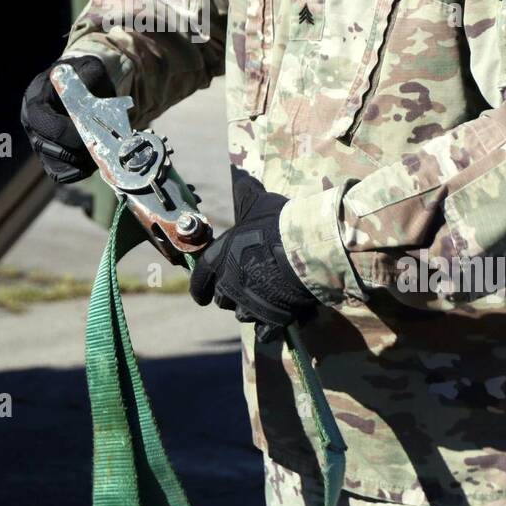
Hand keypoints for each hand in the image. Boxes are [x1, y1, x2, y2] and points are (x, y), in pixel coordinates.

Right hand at [21, 54, 114, 183]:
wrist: (84, 87)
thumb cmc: (85, 77)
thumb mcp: (89, 68)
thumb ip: (90, 76)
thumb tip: (91, 85)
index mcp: (35, 100)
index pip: (43, 121)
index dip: (66, 131)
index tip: (91, 132)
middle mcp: (32, 125)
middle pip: (50, 148)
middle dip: (79, 149)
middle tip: (103, 144)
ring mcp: (39, 144)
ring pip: (58, 165)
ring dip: (83, 162)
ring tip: (102, 149)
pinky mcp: (50, 159)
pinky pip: (64, 174)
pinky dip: (82, 170)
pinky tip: (95, 157)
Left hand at [189, 172, 315, 340]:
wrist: (306, 250)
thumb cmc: (278, 223)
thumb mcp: (258, 202)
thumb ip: (246, 193)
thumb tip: (241, 174)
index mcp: (219, 259)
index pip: (199, 279)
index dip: (199, 288)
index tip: (201, 295)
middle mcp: (229, 285)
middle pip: (222, 299)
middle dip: (230, 294)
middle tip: (244, 285)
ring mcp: (250, 305)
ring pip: (243, 315)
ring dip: (249, 309)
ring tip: (263, 299)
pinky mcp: (272, 319)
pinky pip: (265, 332)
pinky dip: (269, 328)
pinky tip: (277, 321)